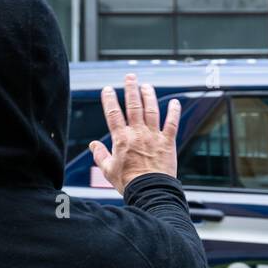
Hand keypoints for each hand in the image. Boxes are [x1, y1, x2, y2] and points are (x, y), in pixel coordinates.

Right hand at [88, 73, 180, 194]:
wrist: (150, 191)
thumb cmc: (128, 182)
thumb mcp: (108, 170)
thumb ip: (100, 155)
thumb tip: (93, 145)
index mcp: (121, 139)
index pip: (113, 114)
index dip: (109, 100)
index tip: (107, 89)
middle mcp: (137, 133)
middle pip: (133, 106)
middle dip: (131, 89)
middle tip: (130, 77)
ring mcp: (154, 136)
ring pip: (151, 110)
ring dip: (149, 96)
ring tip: (146, 86)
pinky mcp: (167, 142)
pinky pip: (172, 123)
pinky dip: (173, 112)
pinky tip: (175, 102)